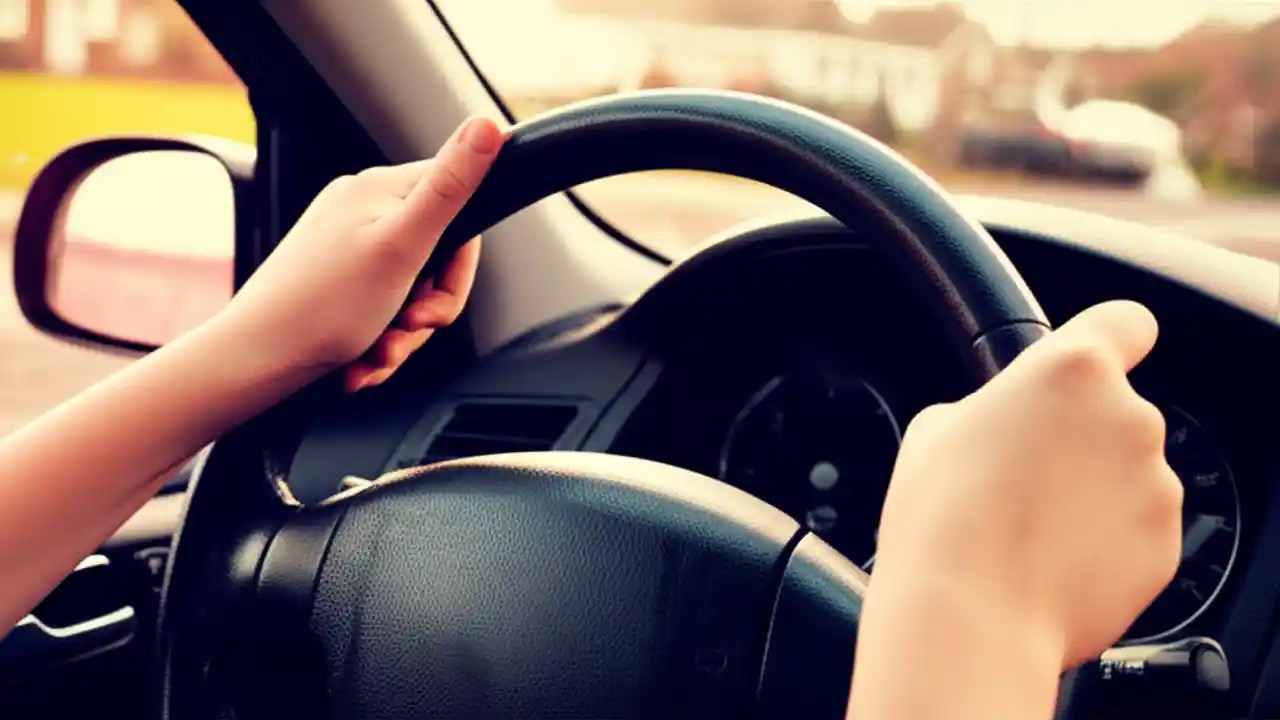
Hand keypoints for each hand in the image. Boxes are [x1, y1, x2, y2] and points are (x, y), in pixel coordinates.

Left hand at [219, 116, 504, 391]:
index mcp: (380, 189)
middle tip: (408, 328)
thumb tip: (487, 125)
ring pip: (412, 290)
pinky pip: (382, 307)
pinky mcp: (335, 279)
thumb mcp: (403, 246)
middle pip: (437, 257)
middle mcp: (362, 208)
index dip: (460, 262)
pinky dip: (381, 340)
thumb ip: (451, 186)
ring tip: (379, 352)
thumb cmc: (323, 307)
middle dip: (429, 309)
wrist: (256, 359)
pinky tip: (364, 359)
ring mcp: (346, 245)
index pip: (460, 205)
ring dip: (404, 334)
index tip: (439, 294)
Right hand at [871, 301, 1180, 668]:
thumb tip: (1004, 422)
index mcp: (1072, 370)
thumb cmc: (942, 519)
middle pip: (1117, 411)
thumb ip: (992, 406)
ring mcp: (1156, 485)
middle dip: (1080, 437)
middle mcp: (1129, 417)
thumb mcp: (937, 428)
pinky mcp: (1165, 547)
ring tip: (1031, 528)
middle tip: (1021, 474)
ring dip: (1093, 491)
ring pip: (1128, 474)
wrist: (968, 615)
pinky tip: (1051, 561)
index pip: (1126, 322)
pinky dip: (1106, 542)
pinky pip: (1138, 531)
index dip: (1109, 341)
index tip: (1093, 365)